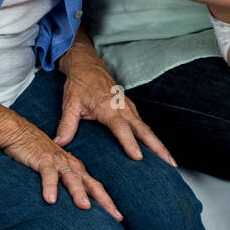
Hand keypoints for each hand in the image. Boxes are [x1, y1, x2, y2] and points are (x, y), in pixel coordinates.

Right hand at [0, 121, 122, 220]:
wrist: (19, 132)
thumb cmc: (38, 154)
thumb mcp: (54, 170)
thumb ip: (63, 185)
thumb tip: (72, 205)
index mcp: (76, 169)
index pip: (96, 187)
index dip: (107, 202)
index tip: (119, 218)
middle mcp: (71, 166)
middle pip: (91, 185)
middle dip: (104, 201)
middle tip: (115, 217)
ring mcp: (57, 162)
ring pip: (71, 179)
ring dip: (78, 193)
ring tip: (85, 207)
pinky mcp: (42, 160)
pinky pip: (47, 174)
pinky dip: (49, 186)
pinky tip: (50, 200)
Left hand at [55, 47, 178, 167]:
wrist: (88, 66)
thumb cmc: (80, 84)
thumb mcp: (70, 103)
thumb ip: (67, 124)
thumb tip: (60, 143)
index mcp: (108, 108)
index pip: (122, 128)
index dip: (130, 143)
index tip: (139, 157)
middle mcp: (123, 108)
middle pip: (144, 130)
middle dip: (158, 147)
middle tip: (170, 164)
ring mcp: (129, 108)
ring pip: (147, 129)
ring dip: (159, 145)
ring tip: (169, 161)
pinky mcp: (130, 109)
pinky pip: (143, 126)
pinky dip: (152, 138)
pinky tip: (157, 150)